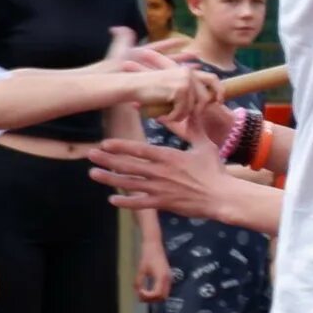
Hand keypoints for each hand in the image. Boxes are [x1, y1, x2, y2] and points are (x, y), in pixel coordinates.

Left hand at [89, 137, 226, 218]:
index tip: (105, 143)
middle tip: (90, 154)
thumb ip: (194, 128)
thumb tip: (192, 109)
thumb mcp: (205, 146)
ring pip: (129, 183)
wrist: (222, 196)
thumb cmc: (215, 170)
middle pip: (128, 165)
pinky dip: (125, 202)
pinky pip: (139, 203)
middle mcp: (160, 172)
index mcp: (169, 157)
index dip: (120, 146)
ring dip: (109, 178)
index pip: (139, 149)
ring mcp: (160, 189)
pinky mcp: (163, 203)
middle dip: (107, 160)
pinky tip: (112, 199)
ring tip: (93, 174)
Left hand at [134, 239, 171, 302]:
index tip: (139, 292)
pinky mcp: (168, 278)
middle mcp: (167, 279)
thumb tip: (138, 293)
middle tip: (141, 296)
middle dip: (151, 299)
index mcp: (161, 277)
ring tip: (143, 294)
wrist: (154, 247)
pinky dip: (156, 293)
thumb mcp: (141, 270)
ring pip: (164, 295)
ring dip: (154, 297)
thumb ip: (139, 283)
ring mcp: (169, 279)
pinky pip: (164, 291)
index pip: (157, 294)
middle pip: (162, 297)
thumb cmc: (147, 257)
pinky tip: (148, 290)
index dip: (147, 296)